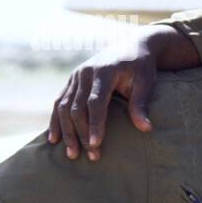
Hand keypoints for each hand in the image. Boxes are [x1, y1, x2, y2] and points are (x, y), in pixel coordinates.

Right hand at [46, 25, 181, 160]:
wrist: (132, 46)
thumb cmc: (142, 67)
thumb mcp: (147, 82)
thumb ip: (141, 103)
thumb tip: (146, 128)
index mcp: (104, 72)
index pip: (95, 102)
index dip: (95, 124)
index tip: (96, 144)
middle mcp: (85, 73)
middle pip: (77, 108)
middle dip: (82, 133)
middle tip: (90, 156)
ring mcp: (75, 76)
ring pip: (63, 107)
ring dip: (66, 131)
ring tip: (71, 154)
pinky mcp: (71, 81)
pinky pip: (59, 102)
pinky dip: (56, 121)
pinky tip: (55, 139)